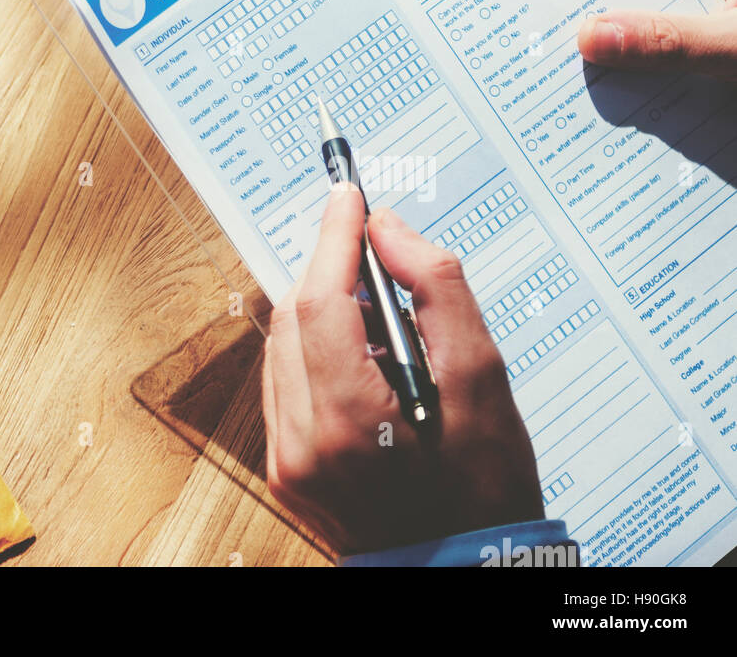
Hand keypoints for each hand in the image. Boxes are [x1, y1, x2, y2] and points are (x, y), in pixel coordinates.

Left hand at [262, 183, 542, 554]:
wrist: (466, 570)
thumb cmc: (484, 489)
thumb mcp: (483, 382)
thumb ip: (437, 292)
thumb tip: (388, 231)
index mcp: (348, 423)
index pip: (321, 300)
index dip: (334, 238)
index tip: (349, 196)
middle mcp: (302, 443)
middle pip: (294, 317)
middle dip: (327, 268)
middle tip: (368, 243)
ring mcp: (287, 460)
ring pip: (282, 345)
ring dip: (319, 307)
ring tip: (374, 303)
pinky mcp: (285, 468)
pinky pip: (284, 381)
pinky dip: (312, 348)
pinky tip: (356, 347)